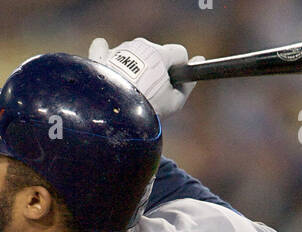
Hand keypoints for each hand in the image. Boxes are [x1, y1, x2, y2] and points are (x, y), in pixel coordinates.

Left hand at [88, 36, 203, 118]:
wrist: (114, 116)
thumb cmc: (146, 110)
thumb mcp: (174, 103)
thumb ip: (188, 83)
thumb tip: (200, 61)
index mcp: (160, 54)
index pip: (179, 53)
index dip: (180, 69)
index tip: (173, 83)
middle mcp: (140, 46)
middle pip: (156, 54)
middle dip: (156, 70)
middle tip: (150, 93)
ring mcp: (120, 49)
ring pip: (134, 54)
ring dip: (135, 68)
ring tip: (129, 91)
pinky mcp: (102, 55)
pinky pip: (104, 48)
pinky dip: (108, 56)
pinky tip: (109, 68)